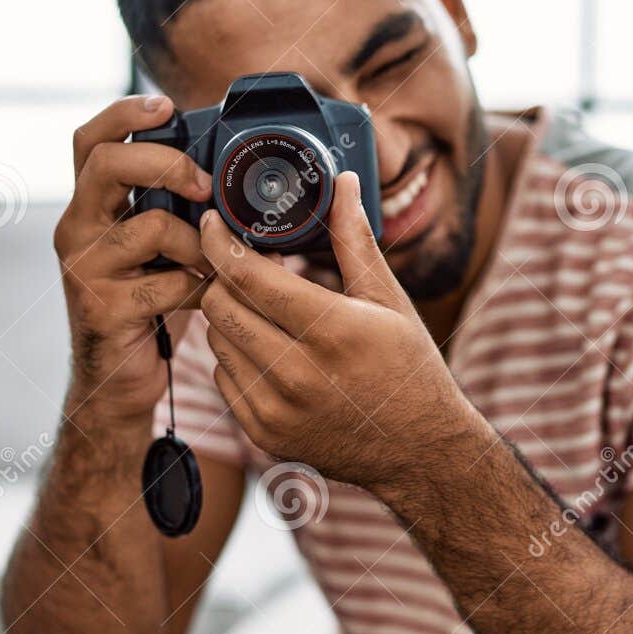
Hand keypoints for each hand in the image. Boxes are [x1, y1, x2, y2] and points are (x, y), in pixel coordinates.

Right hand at [54, 95, 214, 426]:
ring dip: (200, 246)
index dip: (125, 114)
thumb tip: (231, 172)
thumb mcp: (157, 248)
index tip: (167, 106)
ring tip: (213, 268)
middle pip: (108, 165)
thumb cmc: (148, 305)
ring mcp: (85, 270)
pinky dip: (200, 291)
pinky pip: (168, 285)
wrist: (118, 382)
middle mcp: (76, 229)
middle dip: (168, 164)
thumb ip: (173, 208)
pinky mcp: (103, 310)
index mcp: (90, 207)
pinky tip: (205, 301)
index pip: (89, 140)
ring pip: (151, 227)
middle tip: (206, 188)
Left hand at [198, 172, 487, 493]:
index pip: (248, 276)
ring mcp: (277, 410)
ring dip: (230, 317)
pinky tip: (270, 351)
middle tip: (247, 267)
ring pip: (216, 340)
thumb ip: (354, 240)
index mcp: (332, 331)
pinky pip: (224, 378)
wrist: (420, 450)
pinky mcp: (265, 434)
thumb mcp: (388, 300)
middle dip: (224, 278)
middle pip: (220, 305)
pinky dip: (237, 357)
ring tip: (265, 311)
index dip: (220, 242)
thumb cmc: (408, 367)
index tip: (212, 224)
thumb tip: (343, 183)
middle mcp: (299, 374)